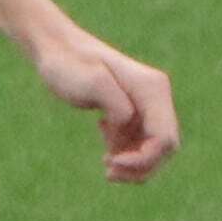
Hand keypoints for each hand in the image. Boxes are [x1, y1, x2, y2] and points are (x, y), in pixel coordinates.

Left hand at [27, 27, 178, 185]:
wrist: (56, 48)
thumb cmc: (68, 64)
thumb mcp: (91, 83)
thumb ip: (117, 105)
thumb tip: (128, 123)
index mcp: (152, 89)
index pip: (165, 139)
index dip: (144, 160)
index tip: (112, 163)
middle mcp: (155, 96)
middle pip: (165, 147)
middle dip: (140, 166)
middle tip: (108, 172)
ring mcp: (145, 102)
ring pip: (153, 146)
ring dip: (132, 161)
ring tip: (105, 161)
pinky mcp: (132, 108)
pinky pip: (139, 138)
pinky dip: (125, 148)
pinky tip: (102, 132)